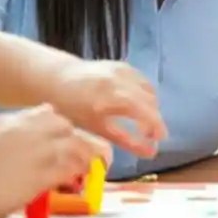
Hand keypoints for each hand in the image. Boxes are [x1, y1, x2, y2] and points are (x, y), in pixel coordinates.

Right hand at [0, 105, 110, 217]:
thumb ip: (23, 123)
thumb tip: (47, 109)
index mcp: (19, 122)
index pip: (54, 117)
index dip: (62, 130)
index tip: (63, 142)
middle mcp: (33, 133)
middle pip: (68, 129)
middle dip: (74, 142)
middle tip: (76, 157)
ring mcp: (40, 153)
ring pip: (75, 148)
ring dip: (81, 158)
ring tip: (81, 170)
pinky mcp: (42, 175)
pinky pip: (69, 169)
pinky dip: (75, 174)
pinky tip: (74, 181)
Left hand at [51, 59, 167, 156]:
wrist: (56, 79)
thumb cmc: (71, 109)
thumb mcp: (95, 128)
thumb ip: (125, 140)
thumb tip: (150, 152)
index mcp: (109, 98)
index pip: (144, 112)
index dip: (156, 125)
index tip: (161, 139)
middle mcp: (118, 81)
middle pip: (149, 101)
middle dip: (155, 119)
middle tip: (152, 136)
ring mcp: (121, 71)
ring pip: (148, 90)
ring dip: (151, 107)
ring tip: (144, 122)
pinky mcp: (122, 65)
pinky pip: (142, 81)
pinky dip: (146, 94)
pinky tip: (140, 105)